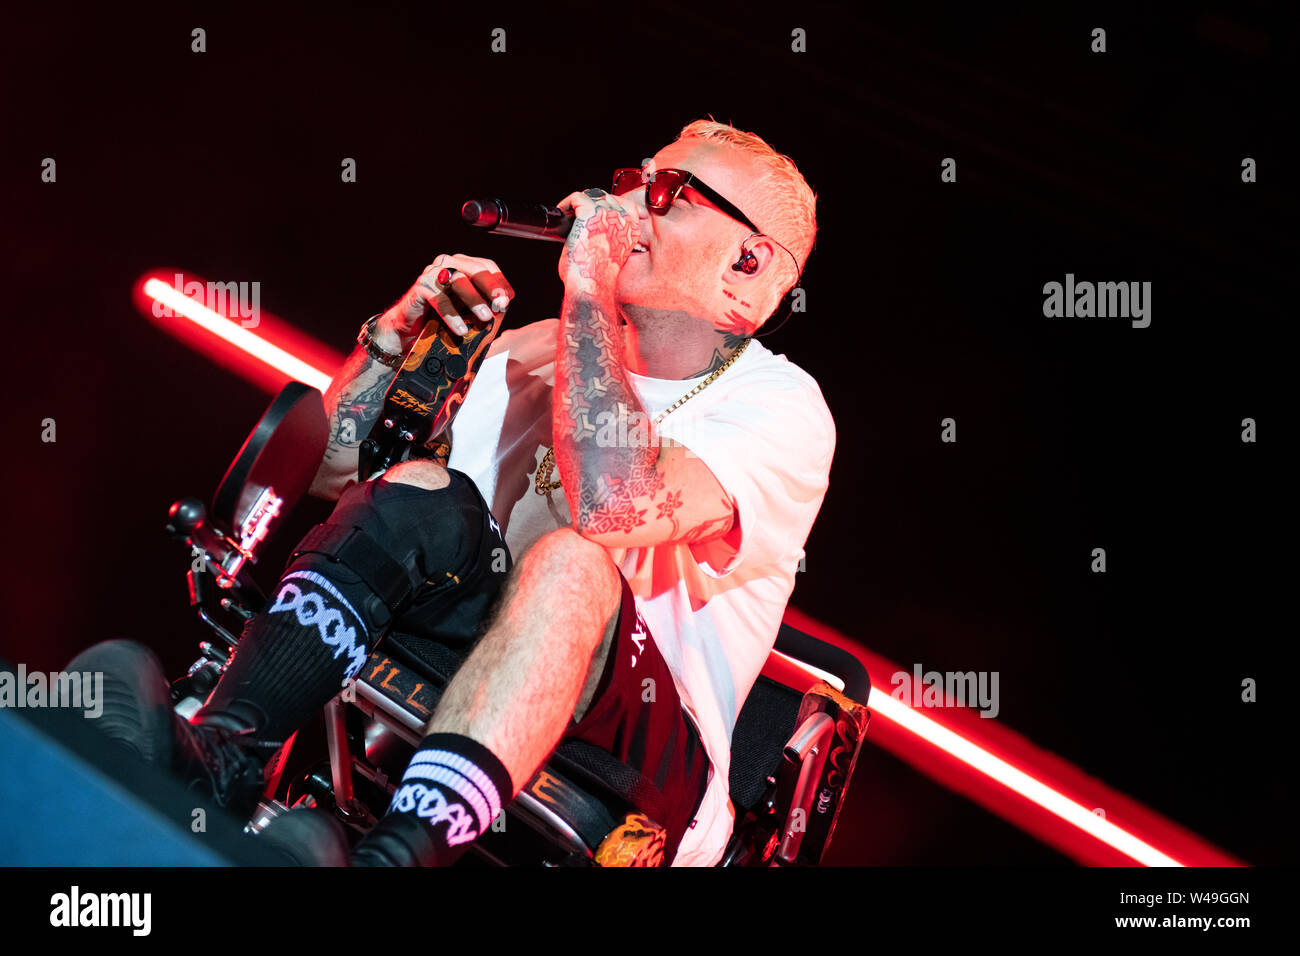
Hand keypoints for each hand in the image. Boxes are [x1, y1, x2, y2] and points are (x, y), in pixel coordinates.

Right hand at [379, 253, 514, 348]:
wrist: (409, 328)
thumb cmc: (442, 317)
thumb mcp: (466, 308)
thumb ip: (484, 303)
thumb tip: (504, 305)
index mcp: (462, 264)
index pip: (486, 266)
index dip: (499, 282)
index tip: (508, 300)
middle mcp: (447, 264)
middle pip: (475, 269)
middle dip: (491, 287)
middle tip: (501, 305)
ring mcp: (433, 273)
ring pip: (458, 281)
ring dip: (474, 300)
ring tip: (485, 318)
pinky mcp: (420, 287)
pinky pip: (440, 299)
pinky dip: (452, 316)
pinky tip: (461, 329)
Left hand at [556, 188, 640, 296]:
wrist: (591, 285)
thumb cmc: (598, 279)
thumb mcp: (613, 257)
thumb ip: (609, 239)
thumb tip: (595, 230)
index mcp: (632, 231)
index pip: (627, 206)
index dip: (609, 206)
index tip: (597, 212)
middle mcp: (622, 219)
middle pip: (607, 198)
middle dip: (592, 204)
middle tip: (577, 216)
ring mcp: (606, 214)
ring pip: (592, 195)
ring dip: (579, 203)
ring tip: (569, 213)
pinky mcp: (588, 213)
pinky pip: (576, 198)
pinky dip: (566, 204)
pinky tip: (561, 213)